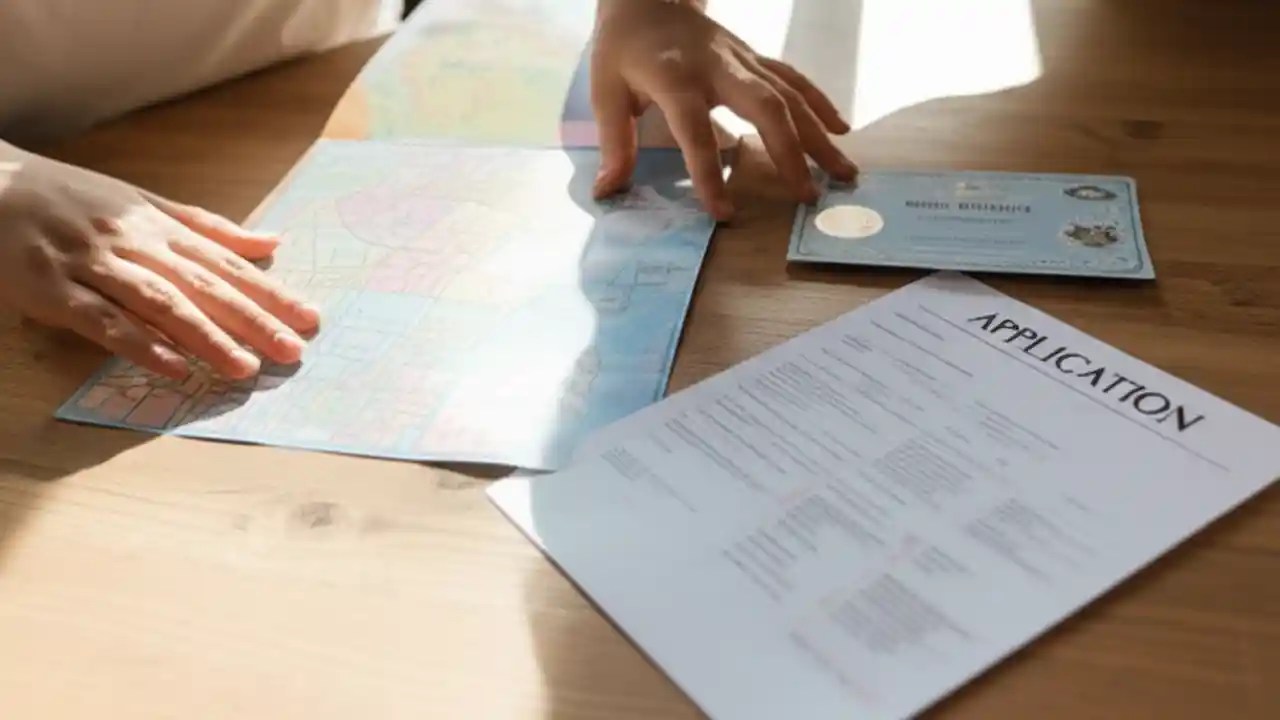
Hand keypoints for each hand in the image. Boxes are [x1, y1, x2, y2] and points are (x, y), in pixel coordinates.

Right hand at [0, 142, 318, 379]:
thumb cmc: (70, 198)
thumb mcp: (141, 202)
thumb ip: (207, 227)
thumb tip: (272, 242)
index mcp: (158, 224)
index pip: (226, 263)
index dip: (270, 292)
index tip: (309, 318)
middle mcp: (133, 241)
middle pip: (203, 284)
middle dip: (252, 318)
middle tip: (293, 350)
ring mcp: (92, 264)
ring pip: (159, 302)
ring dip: (206, 336)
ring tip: (245, 367)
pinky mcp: (52, 289)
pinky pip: (102, 320)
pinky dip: (140, 344)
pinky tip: (175, 367)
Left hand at [590, 0, 855, 219]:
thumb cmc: (623, 48)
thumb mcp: (605, 91)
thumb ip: (614, 143)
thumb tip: (608, 192)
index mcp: (674, 78)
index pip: (695, 131)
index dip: (709, 173)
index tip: (724, 213)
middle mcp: (717, 66)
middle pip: (764, 107)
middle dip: (790, 152)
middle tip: (808, 196)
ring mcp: (742, 59)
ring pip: (789, 95)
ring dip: (819, 135)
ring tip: (842, 172)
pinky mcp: (755, 57)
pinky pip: (793, 79)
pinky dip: (819, 104)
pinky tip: (840, 131)